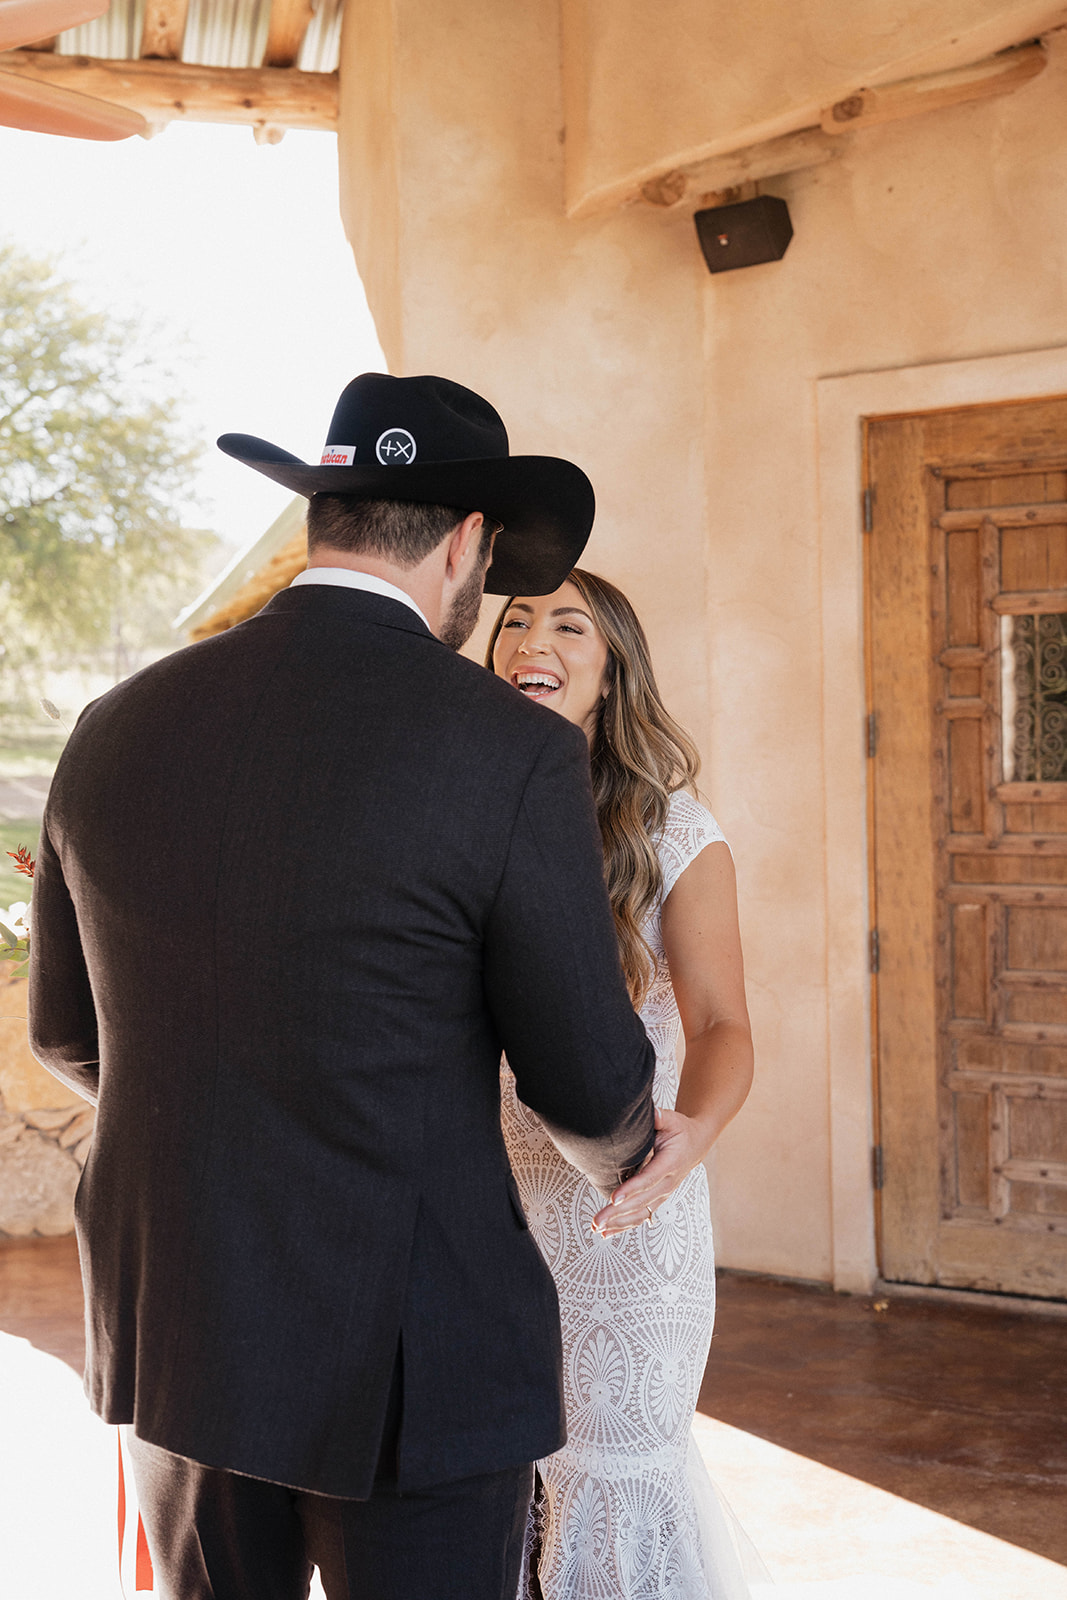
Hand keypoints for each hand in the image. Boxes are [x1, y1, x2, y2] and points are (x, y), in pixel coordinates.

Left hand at [591, 1106, 710, 1235]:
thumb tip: (652, 1114)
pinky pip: (642, 1216)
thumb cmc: (681, 1131)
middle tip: (598, 1219)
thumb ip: (660, 1118)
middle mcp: (668, 1183)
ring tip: (599, 1229)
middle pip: (641, 1201)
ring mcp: (663, 1194)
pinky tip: (607, 1233)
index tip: (614, 1198)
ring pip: (641, 1213)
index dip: (631, 1189)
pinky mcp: (657, 1199)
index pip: (649, 1178)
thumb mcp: (673, 1120)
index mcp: (671, 1163)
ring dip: (619, 1223)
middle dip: (618, 1213)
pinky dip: (624, 1225)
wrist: (696, 1144)